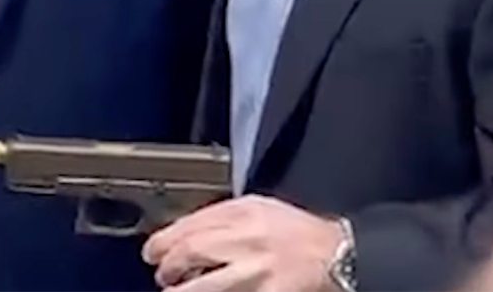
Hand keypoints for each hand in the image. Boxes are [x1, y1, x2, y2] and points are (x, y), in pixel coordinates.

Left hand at [142, 196, 344, 291]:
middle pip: (193, 250)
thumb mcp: (262, 209)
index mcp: (245, 211)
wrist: (340, 255)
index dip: (164, 240)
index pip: (192, 224)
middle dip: (168, 265)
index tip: (152, 250)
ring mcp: (257, 270)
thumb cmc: (301, 233)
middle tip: (161, 274)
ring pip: (205, 284)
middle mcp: (248, 237)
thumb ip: (227, 216)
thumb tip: (189, 231)